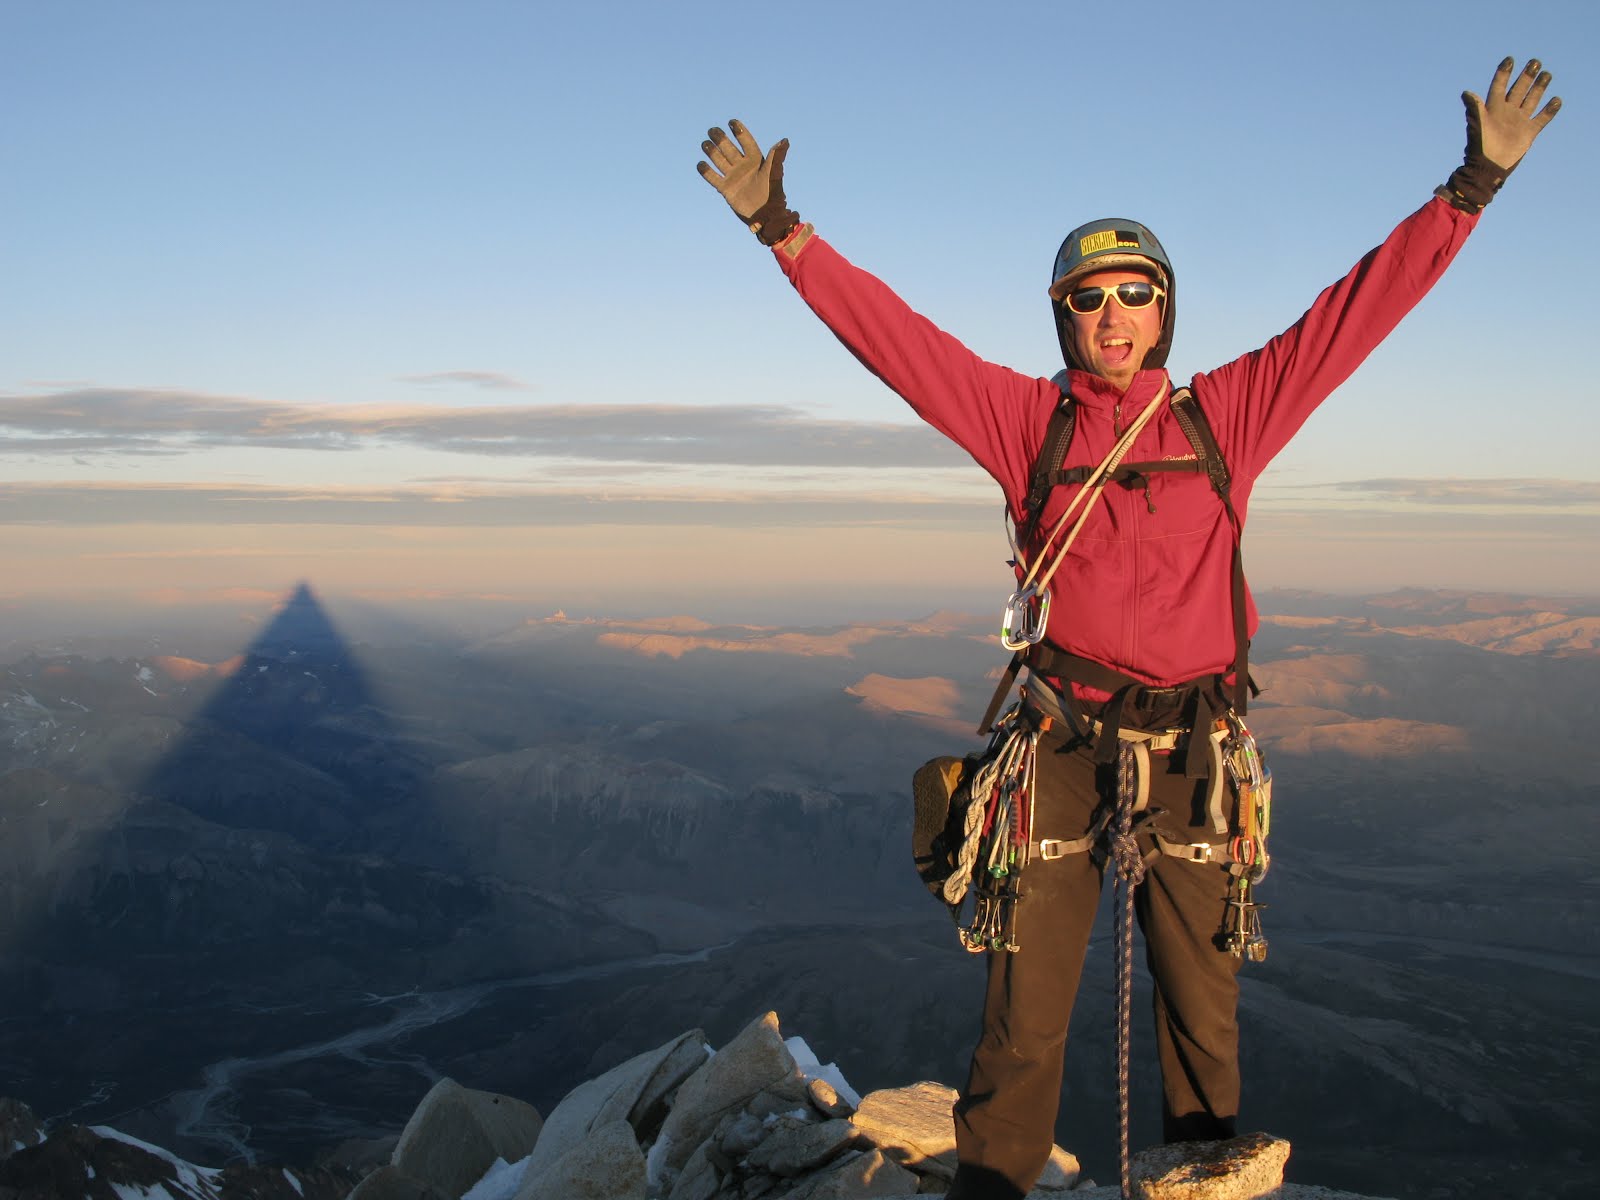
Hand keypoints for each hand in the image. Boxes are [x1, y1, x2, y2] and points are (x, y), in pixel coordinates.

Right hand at [696, 119, 799, 244]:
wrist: (766, 215)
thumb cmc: (773, 194)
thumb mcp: (775, 173)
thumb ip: (777, 156)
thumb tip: (784, 141)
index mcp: (756, 160)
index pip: (746, 141)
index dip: (739, 132)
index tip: (732, 122)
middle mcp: (743, 166)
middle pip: (729, 148)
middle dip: (721, 139)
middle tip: (713, 130)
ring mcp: (733, 177)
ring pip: (719, 160)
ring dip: (712, 151)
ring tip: (705, 143)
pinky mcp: (726, 189)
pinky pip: (714, 178)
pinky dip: (707, 172)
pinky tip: (700, 164)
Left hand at [1463, 56, 1560, 170]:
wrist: (1489, 167)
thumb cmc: (1480, 146)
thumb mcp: (1477, 124)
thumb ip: (1474, 108)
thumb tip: (1466, 93)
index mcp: (1493, 108)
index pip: (1499, 86)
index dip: (1504, 73)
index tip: (1510, 59)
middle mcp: (1507, 112)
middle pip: (1518, 89)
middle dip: (1527, 76)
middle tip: (1535, 62)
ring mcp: (1519, 121)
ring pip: (1531, 100)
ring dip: (1539, 87)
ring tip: (1546, 74)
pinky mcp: (1529, 132)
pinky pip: (1542, 118)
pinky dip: (1550, 110)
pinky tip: (1556, 100)